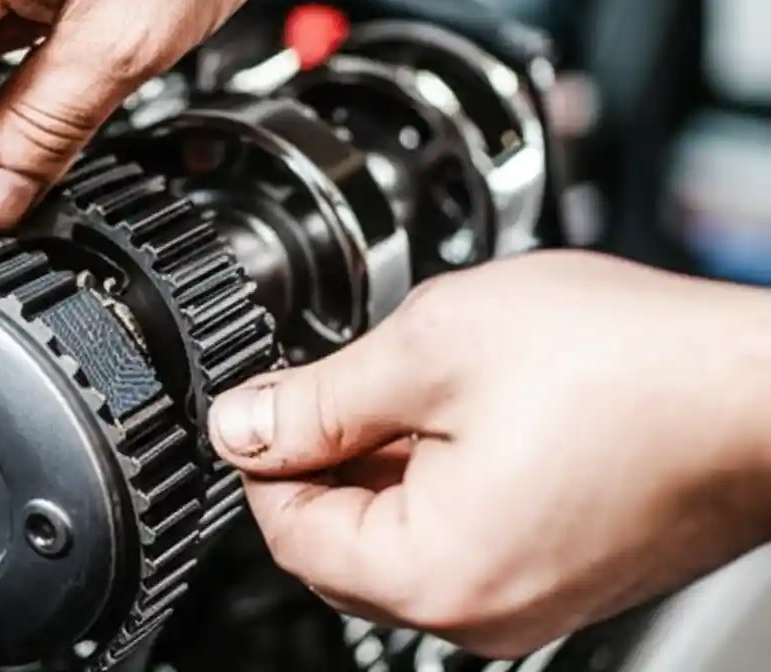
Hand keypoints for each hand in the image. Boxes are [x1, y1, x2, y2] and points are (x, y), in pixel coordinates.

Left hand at [208, 250, 770, 657]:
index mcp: (434, 572)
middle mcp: (480, 610)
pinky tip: (470, 415)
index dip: (261, 458)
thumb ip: (315, 400)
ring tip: (425, 388)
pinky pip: (463, 537)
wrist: (762, 384)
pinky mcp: (562, 574)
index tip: (262, 403)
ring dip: (383, 466)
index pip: (287, 533)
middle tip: (342, 384)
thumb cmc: (631, 367)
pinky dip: (440, 480)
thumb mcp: (430, 351)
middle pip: (339, 546)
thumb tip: (242, 425)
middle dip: (322, 463)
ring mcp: (527, 599)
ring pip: (400, 539)